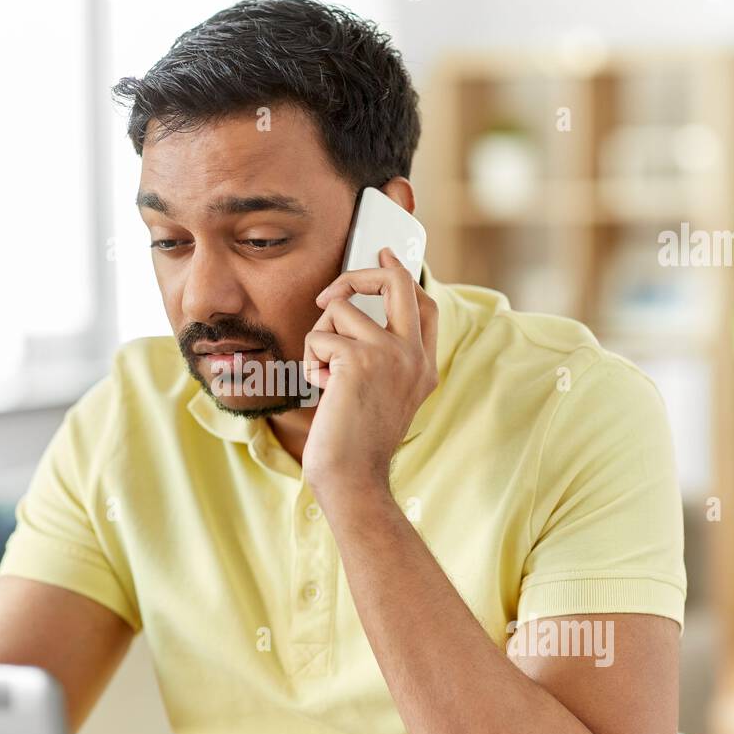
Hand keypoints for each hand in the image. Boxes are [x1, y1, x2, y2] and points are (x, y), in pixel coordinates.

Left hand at [302, 247, 438, 501]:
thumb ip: (382, 358)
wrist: (353, 478)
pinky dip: (310, 362)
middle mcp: (413, 356)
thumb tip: (352, 313)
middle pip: (396, 281)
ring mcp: (390, 354)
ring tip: (324, 376)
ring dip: (318, 339)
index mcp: (424, 365)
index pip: (424, 302)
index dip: (401, 273)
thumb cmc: (356, 443)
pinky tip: (320, 390)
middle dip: (358, 274)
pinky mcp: (358, 359)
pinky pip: (318, 336)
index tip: (383, 255)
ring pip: (339, 309)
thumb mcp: (382, 395)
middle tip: (330, 293)